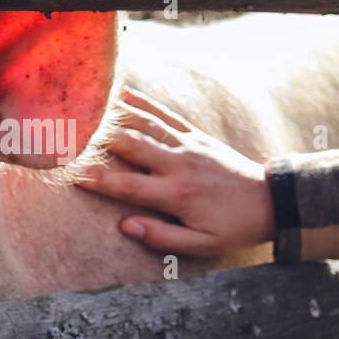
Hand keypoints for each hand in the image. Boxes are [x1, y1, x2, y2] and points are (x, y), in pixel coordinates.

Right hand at [74, 88, 275, 255]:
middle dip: (98, 139)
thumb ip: (162, 237)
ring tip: (86, 105)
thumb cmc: (234, 226)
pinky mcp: (196, 136)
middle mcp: (178, 164)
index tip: (70, 173)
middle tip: (68, 131)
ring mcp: (187, 145)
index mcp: (176, 194)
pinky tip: (123, 93)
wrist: (271, 200)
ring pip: (145, 124)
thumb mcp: (202, 244)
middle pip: (131, 145)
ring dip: (114, 114)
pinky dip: (143, 103)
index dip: (97, 179)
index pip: (128, 185)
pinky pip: (165, 115)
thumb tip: (125, 226)